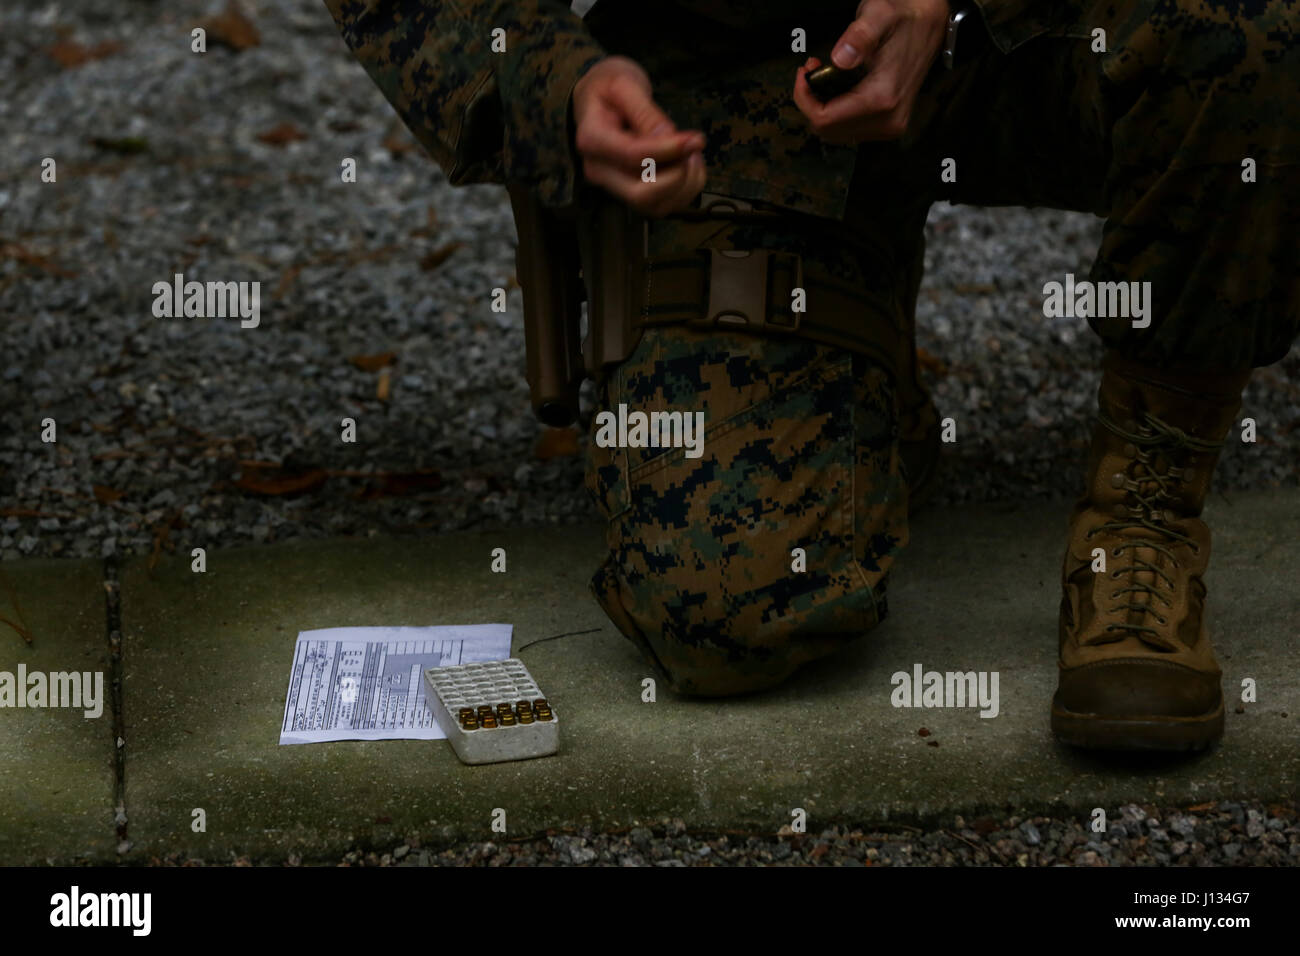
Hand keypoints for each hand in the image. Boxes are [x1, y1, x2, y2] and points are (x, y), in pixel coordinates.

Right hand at [571, 55, 706, 216]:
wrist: (600, 102)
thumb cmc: (609, 90)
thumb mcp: (624, 84)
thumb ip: (646, 111)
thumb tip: (668, 136)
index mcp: (592, 139)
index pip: (632, 156)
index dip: (668, 150)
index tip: (694, 139)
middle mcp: (600, 171)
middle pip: (642, 195)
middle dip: (677, 176)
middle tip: (691, 147)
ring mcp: (616, 188)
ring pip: (657, 206)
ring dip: (686, 183)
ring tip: (691, 150)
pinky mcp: (633, 195)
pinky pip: (667, 205)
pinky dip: (687, 187)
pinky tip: (688, 162)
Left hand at [793, 0, 948, 143]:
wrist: (933, 22)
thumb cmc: (906, 15)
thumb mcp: (880, 14)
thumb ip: (860, 36)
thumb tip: (840, 59)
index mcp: (883, 99)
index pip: (824, 119)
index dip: (804, 98)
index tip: (805, 72)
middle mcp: (888, 121)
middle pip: (828, 131)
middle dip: (812, 102)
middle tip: (813, 70)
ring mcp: (890, 125)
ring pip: (837, 133)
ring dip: (823, 107)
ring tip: (825, 75)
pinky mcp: (890, 124)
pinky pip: (851, 129)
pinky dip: (837, 111)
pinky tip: (839, 85)